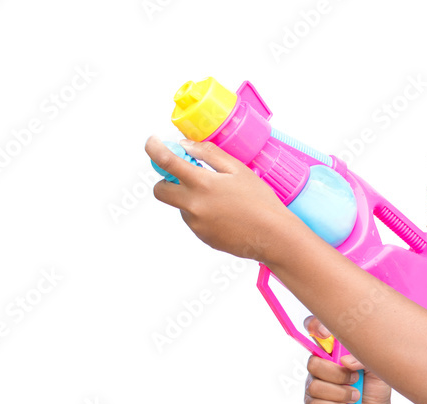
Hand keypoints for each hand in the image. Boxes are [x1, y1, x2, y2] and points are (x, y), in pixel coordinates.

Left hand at [144, 136, 297, 261]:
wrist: (273, 237)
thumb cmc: (261, 202)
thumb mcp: (238, 169)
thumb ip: (209, 154)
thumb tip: (186, 146)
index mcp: (202, 183)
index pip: (165, 162)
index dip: (154, 149)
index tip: (153, 143)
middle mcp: (193, 205)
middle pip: (160, 190)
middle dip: (166, 181)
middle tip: (185, 176)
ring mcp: (196, 224)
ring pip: (180, 206)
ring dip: (190, 198)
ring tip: (222, 200)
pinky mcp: (202, 236)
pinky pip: (194, 221)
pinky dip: (203, 214)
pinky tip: (226, 214)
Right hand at [302, 316, 392, 403]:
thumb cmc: (375, 388)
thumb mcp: (377, 369)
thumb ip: (364, 359)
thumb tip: (345, 361)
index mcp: (334, 352)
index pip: (315, 331)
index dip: (315, 327)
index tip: (325, 334)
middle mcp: (321, 366)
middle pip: (313, 363)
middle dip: (338, 375)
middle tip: (356, 380)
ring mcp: (314, 386)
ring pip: (315, 386)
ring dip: (341, 394)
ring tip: (355, 397)